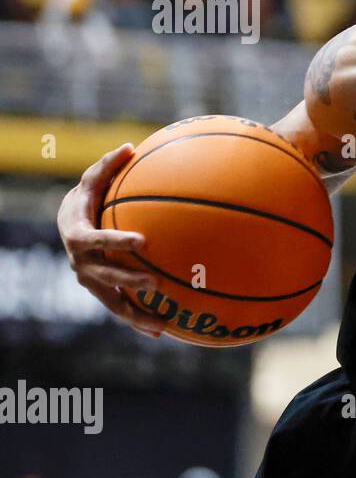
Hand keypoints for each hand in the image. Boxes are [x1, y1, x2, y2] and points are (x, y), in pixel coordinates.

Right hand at [57, 143, 163, 337]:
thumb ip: (106, 166)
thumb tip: (129, 146)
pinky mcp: (103, 292)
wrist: (69, 226)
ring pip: (112, 303)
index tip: (141, 242)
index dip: (116, 242)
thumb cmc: (86, 199)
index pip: (96, 241)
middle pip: (105, 277)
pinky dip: (139, 320)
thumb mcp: (91, 181)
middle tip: (156, 284)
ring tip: (161, 326)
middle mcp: (82, 263)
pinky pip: (121, 309)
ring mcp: (91, 281)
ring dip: (135, 315)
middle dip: (129, 282)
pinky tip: (165, 331)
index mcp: (78, 236)